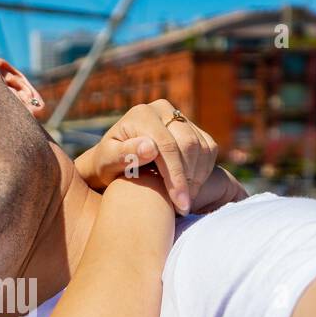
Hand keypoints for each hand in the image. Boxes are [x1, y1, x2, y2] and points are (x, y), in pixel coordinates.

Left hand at [75, 100, 246, 213]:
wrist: (114, 160)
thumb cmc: (106, 164)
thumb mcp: (107, 162)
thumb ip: (124, 154)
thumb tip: (150, 147)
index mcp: (142, 114)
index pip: (167, 146)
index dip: (176, 176)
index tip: (180, 203)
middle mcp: (163, 109)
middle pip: (188, 144)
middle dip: (188, 179)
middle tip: (183, 207)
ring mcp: (179, 117)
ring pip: (202, 147)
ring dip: (198, 178)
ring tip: (185, 201)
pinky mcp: (192, 128)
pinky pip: (209, 149)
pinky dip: (204, 171)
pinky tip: (191, 189)